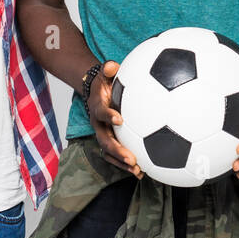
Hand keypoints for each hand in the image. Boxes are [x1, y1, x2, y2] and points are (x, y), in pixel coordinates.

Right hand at [86, 60, 143, 178]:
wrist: (95, 91)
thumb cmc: (105, 81)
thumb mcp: (105, 72)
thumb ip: (108, 69)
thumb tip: (112, 65)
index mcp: (98, 107)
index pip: (101, 112)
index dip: (108, 116)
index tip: (120, 119)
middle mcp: (98, 124)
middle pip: (105, 140)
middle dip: (117, 151)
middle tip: (132, 159)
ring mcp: (104, 134)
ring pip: (110, 153)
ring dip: (122, 163)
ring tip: (138, 172)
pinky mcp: (111, 141)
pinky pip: (117, 156)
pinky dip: (127, 164)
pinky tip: (143, 172)